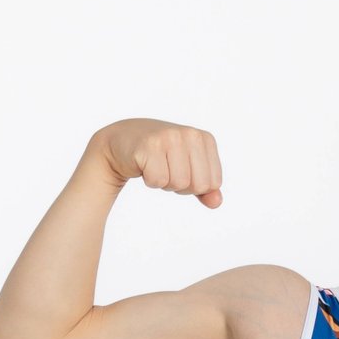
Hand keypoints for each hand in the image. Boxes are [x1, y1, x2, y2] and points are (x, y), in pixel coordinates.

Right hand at [93, 118, 223, 207]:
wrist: (121, 141)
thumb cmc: (160, 156)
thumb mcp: (188, 168)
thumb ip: (206, 187)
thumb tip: (217, 203)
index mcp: (205, 139)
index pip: (214, 183)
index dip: (195, 186)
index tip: (181, 170)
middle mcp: (190, 134)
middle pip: (199, 185)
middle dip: (182, 187)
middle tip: (167, 170)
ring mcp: (170, 137)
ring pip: (179, 183)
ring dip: (165, 183)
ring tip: (156, 166)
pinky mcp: (149, 146)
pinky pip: (158, 181)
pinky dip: (150, 181)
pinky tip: (144, 165)